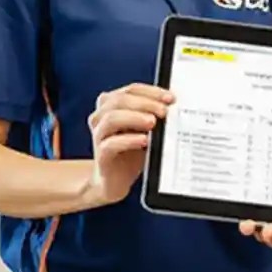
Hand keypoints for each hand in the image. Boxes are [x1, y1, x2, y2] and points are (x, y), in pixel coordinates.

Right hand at [86, 83, 172, 205]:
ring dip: (134, 117)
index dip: (151, 92)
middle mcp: (101, 117)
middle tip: (164, 111)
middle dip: (144, 103)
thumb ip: (153, 116)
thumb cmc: (131, 151)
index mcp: (111, 105)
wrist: (115, 181)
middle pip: (119, 100)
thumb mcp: (144, 130)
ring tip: (153, 123)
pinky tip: (143, 141)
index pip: (131, 90)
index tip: (170, 98)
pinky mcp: (101, 155)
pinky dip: (128, 140)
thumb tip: (172, 107)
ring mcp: (98, 136)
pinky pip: (110, 144)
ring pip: (111, 119)